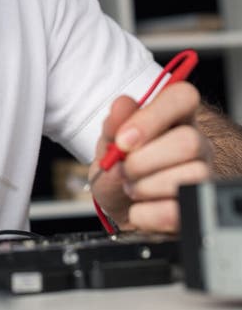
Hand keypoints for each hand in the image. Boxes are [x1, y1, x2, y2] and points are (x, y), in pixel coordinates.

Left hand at [89, 80, 212, 231]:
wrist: (118, 206)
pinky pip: (179, 210)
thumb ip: (113, 125)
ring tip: (130, 188)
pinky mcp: (196, 207)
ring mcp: (202, 175)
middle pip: (189, 141)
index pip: (183, 97)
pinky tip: (139, 208)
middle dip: (144, 160)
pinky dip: (148, 213)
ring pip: (191, 176)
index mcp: (174, 117)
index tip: (123, 140)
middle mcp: (196, 143)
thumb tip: (122, 105)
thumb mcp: (107, 144)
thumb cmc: (118, 168)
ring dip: (146, 186)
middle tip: (124, 169)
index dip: (153, 117)